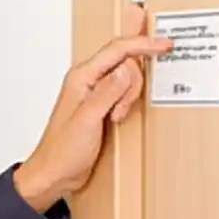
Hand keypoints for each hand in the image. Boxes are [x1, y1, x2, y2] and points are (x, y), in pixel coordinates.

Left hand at [13, 5, 173, 211]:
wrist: (54, 174)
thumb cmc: (62, 151)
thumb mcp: (88, 120)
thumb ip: (108, 92)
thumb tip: (126, 68)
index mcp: (81, 77)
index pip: (116, 50)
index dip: (142, 44)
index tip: (164, 45)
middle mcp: (87, 81)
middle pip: (125, 63)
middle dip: (132, 86)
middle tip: (119, 111)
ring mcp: (95, 93)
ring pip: (127, 79)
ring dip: (128, 98)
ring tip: (115, 118)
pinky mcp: (101, 106)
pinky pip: (123, 93)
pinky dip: (127, 102)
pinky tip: (120, 116)